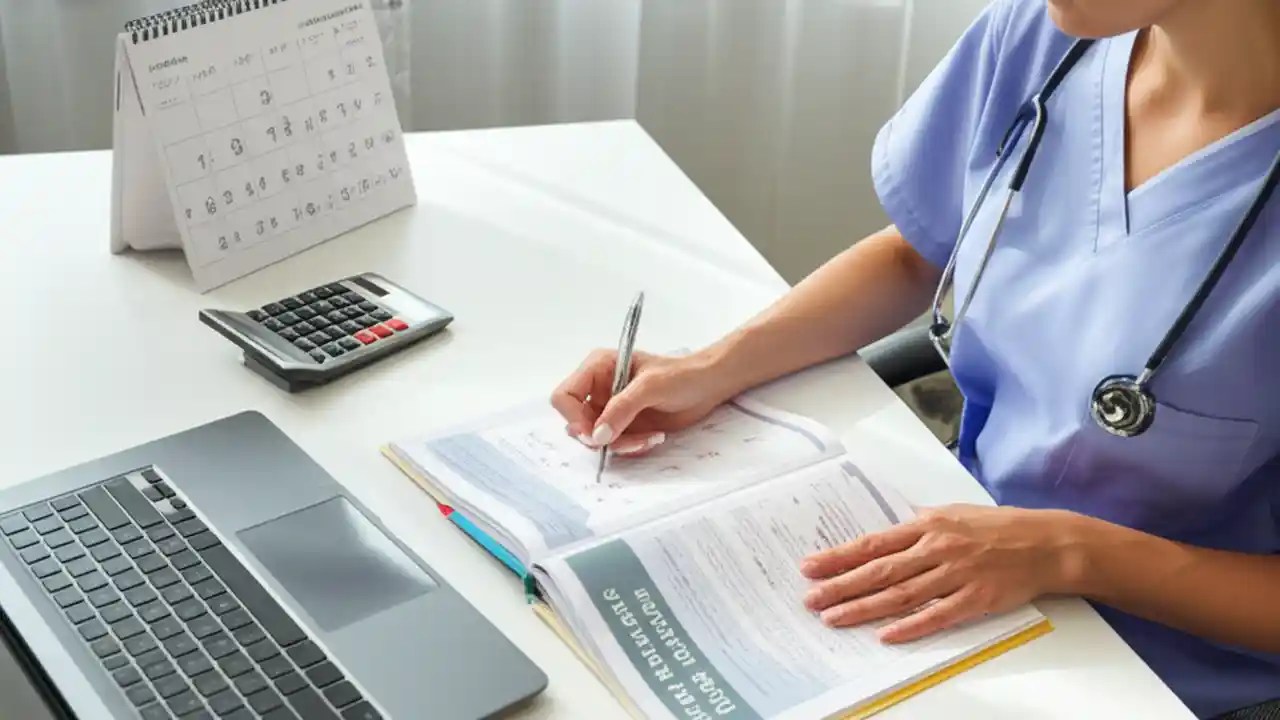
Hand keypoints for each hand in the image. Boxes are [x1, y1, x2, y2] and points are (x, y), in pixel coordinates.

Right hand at [550, 349, 729, 454]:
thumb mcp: (649, 387)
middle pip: (577, 423)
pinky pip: (615, 445)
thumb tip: (597, 436)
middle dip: (601, 437)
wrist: (707, 386)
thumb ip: (621, 409)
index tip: (594, 435)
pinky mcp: (624, 425)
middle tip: (627, 441)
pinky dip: (631, 447)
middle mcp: (598, 389)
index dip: (573, 418)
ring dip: (621, 444)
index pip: (564, 396)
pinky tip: (654, 437)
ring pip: (597, 438)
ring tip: (650, 438)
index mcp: (597, 368)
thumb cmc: (680, 375)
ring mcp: (610, 409)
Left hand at [799, 504, 1083, 642]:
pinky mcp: (976, 598)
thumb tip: (886, 532)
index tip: (810, 567)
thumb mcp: (953, 514)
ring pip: (901, 594)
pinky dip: (911, 626)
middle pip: (879, 571)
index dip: (839, 556)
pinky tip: (886, 635)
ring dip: (864, 608)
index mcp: (927, 525)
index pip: (873, 543)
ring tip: (834, 618)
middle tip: (811, 599)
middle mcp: (937, 549)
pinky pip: (937, 615)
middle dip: (841, 586)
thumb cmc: (997, 527)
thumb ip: (918, 525)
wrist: (1045, 544)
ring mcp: (956, 574)